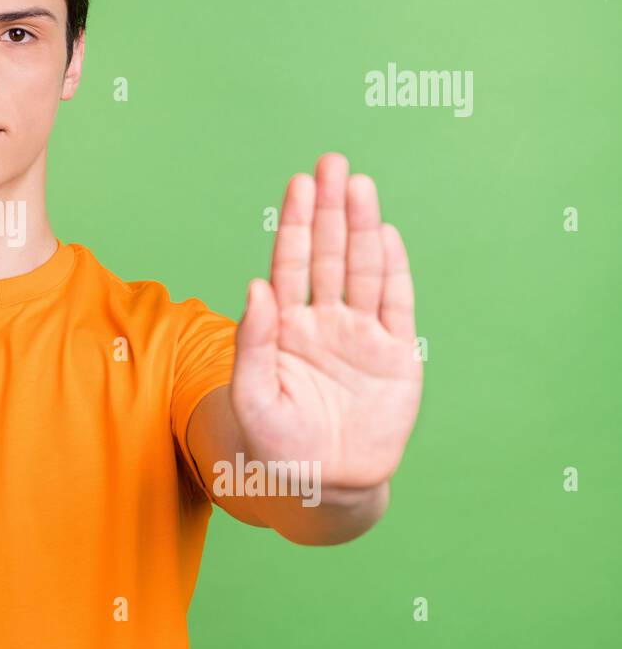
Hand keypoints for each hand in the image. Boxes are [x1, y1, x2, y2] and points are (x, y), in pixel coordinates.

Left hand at [231, 153, 422, 491]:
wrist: (323, 487)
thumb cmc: (275, 445)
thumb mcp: (251, 395)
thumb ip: (253, 341)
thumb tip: (257, 284)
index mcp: (285, 327)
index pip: (291, 264)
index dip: (296, 224)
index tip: (298, 184)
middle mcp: (324, 322)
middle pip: (329, 254)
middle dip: (329, 209)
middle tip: (330, 162)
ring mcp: (361, 336)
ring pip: (363, 270)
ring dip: (361, 228)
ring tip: (358, 184)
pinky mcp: (396, 357)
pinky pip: (395, 306)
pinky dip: (393, 271)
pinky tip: (385, 234)